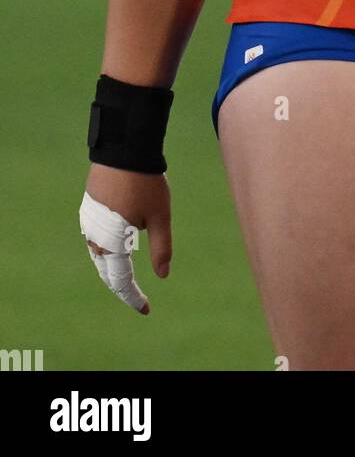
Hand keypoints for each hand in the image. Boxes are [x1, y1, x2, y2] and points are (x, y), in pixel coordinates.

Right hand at [79, 164, 171, 312]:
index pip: (121, 281)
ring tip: (127, 274)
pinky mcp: (89, 206)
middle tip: (137, 296)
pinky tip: (117, 245)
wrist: (125, 148)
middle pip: (107, 270)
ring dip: (113, 265)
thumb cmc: (146, 183)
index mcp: (112, 244)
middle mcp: (94, 237)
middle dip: (121, 285)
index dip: (133, 297)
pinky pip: (96, 234)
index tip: (146, 309)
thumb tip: (163, 275)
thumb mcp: (160, 217)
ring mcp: (88, 221)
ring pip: (99, 253)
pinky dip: (107, 246)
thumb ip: (161, 248)